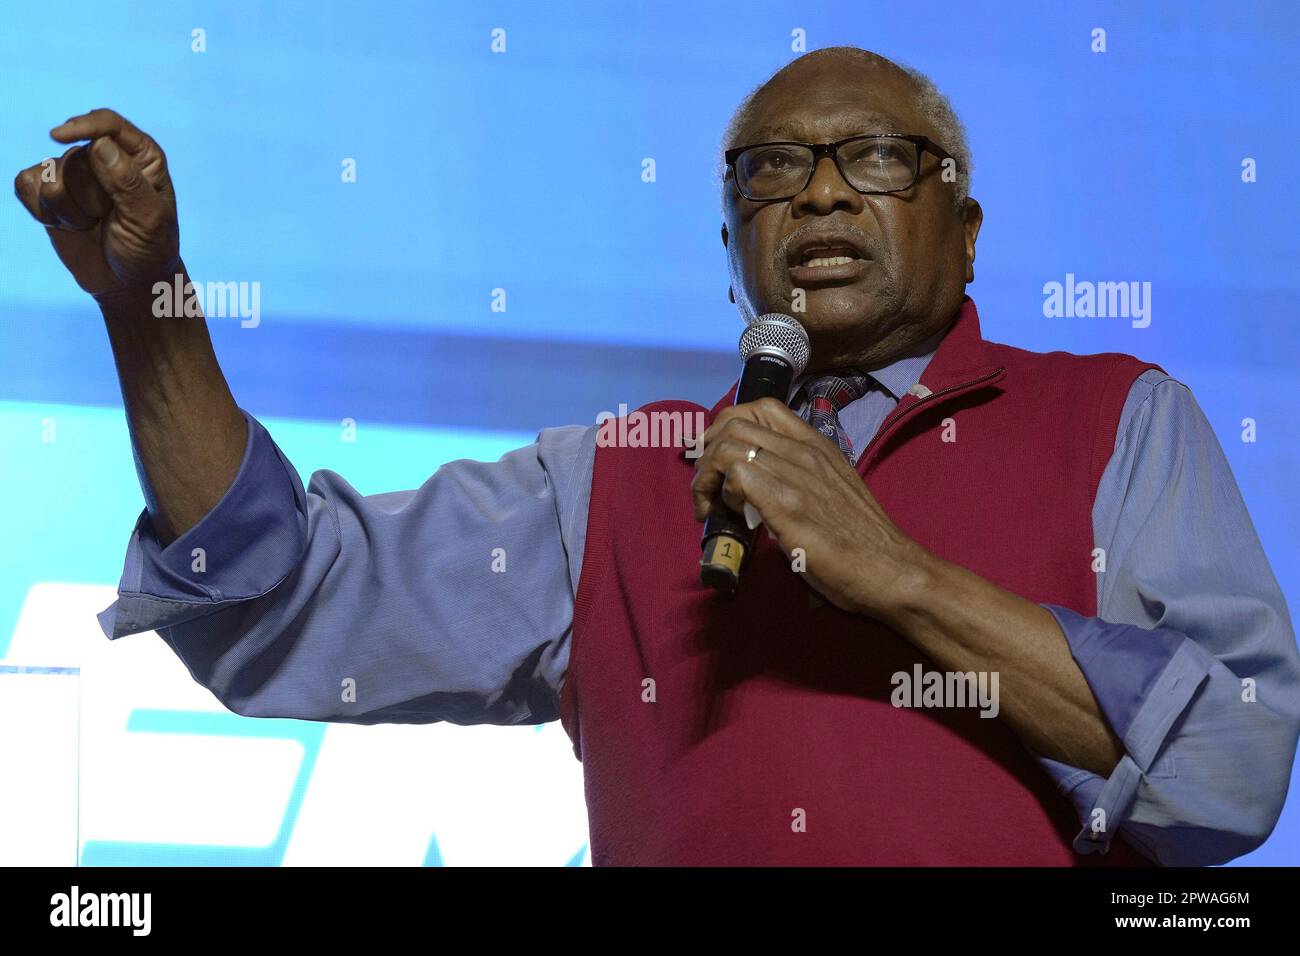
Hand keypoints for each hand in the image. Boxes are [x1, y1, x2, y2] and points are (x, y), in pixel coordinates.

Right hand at [13, 109, 179, 296]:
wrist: (128, 282)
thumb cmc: (148, 249)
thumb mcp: (149, 219)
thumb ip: (127, 182)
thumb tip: (100, 144)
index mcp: (141, 156)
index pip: (108, 124)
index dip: (84, 126)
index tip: (60, 136)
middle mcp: (106, 156)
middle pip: (75, 157)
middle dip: (88, 197)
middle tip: (110, 219)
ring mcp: (74, 172)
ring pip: (49, 175)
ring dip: (70, 211)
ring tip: (93, 224)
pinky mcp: (48, 189)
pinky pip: (26, 185)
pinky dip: (44, 212)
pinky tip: (68, 225)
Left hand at [691, 397, 932, 620]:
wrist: (892, 571)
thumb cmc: (864, 543)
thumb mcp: (833, 493)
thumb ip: (801, 481)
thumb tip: (760, 490)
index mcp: (818, 447)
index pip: (763, 408)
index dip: (727, 426)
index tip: (718, 457)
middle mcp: (806, 452)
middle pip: (734, 423)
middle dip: (706, 452)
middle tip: (707, 487)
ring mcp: (797, 474)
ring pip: (727, 446)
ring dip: (706, 477)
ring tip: (711, 506)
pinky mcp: (788, 503)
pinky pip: (736, 475)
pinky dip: (720, 494)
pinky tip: (731, 518)